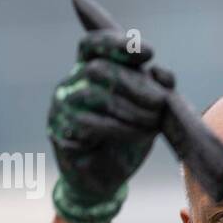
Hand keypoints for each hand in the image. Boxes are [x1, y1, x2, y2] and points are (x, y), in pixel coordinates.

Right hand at [46, 29, 174, 222]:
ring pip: (91, 93)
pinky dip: (117, 128)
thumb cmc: (128, 139)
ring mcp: (61, 105)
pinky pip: (86, 122)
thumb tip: (163, 74)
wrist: (107, 179)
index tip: (149, 53)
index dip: (117, 43)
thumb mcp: (149, 113)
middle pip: (97, 68)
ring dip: (129, 108)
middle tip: (160, 102)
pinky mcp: (58, 130)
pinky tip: (137, 134)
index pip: (94, 44)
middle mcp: (72, 82)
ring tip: (153, 122)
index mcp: (91, 70)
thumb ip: (158, 91)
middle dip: (133, 84)